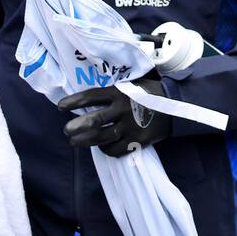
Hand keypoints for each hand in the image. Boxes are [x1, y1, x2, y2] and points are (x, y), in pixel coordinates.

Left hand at [57, 76, 172, 156]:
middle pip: (94, 121)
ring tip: (75, 142)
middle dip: (76, 127)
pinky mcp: (137, 141)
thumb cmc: (148, 93)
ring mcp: (130, 126)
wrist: (176, 105)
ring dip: (85, 141)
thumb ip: (112, 93)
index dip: (73, 102)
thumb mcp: (131, 86)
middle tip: (67, 131)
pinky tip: (102, 147)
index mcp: (119, 92)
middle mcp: (123, 109)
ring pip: (101, 138)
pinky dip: (106, 149)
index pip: (91, 96)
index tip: (61, 106)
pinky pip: (115, 150)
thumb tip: (87, 101)